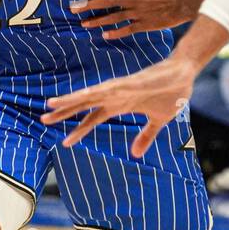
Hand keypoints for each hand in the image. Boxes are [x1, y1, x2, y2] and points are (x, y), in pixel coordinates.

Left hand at [41, 55, 199, 157]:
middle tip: (43, 118)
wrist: (185, 74)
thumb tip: (135, 155)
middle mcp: (115, 96)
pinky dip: (94, 92)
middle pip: (84, 106)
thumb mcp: (158, 121)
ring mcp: (120, 89)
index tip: (64, 142)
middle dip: (64, 112)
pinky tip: (81, 95)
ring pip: (90, 95)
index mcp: (119, 105)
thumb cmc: (171, 93)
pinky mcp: (130, 83)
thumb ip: (145, 137)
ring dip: (71, 100)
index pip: (93, 119)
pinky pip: (108, 88)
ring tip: (51, 104)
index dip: (79, 130)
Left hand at [71, 0, 203, 38]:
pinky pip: (127, 29)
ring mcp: (138, 13)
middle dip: (87, 6)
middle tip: (72, 9)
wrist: (189, 1)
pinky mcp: (145, 24)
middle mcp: (132, 0)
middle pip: (105, 3)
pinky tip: (105, 36)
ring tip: (84, 25)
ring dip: (97, 21)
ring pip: (113, 18)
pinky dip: (115, 33)